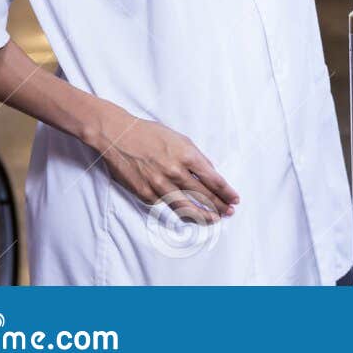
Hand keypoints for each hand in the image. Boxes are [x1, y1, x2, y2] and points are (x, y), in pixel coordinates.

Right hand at [90, 106, 239, 221]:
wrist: (118, 136)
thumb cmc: (150, 134)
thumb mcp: (180, 139)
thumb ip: (197, 157)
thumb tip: (211, 172)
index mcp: (187, 155)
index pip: (213, 180)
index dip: (226, 192)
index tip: (234, 198)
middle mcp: (175, 171)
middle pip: (203, 196)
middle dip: (219, 205)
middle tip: (229, 212)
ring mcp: (159, 184)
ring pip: (186, 207)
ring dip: (202, 215)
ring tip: (213, 219)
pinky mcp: (145, 194)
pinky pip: (165, 205)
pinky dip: (178, 209)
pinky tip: (187, 213)